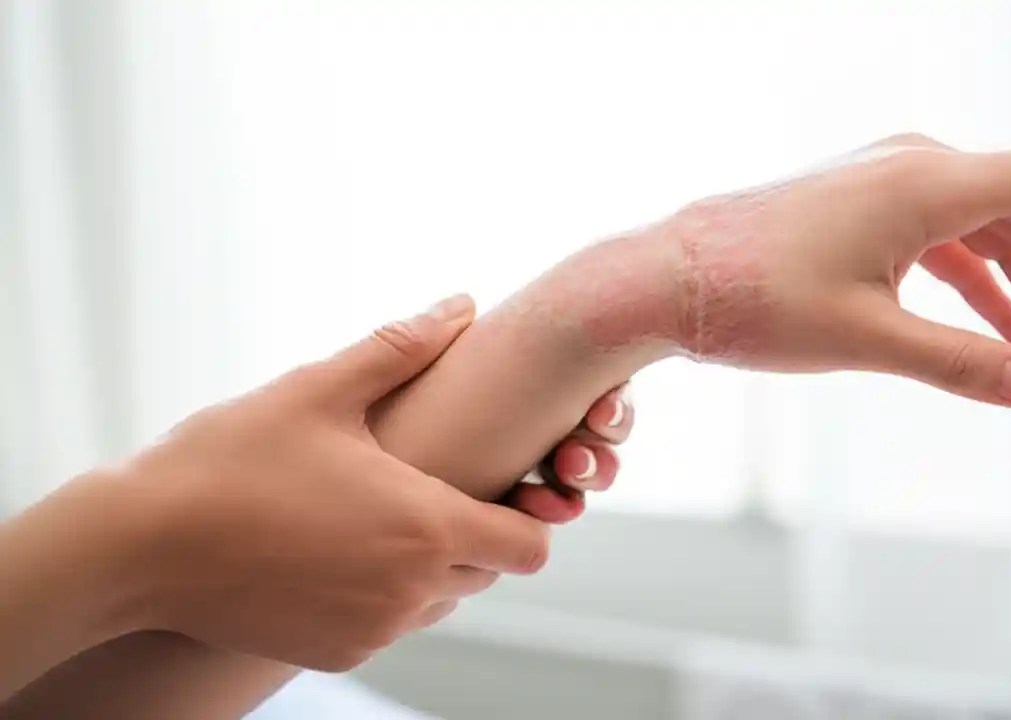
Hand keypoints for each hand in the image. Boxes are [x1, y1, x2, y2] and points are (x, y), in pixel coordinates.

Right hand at [104, 294, 616, 671]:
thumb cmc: (231, 459)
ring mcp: (373, 630)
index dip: (525, 515)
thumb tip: (461, 304)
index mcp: (425, 526)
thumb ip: (401, 347)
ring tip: (371, 515)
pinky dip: (379, 596)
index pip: (529, 547)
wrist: (139, 546)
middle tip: (421, 487)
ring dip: (426, 566)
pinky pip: (388, 627)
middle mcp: (410, 591)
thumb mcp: (318, 390)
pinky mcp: (334, 654)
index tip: (495, 483)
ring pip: (438, 602)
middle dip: (472, 533)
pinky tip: (333, 552)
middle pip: (487, 572)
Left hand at [661, 131, 1010, 405]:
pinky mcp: (870, 210)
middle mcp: (920, 169)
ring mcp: (893, 185)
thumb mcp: (863, 340)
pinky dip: (988, 287)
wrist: (666, 279)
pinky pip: (955, 242)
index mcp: (929, 185)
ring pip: (1000, 231)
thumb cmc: (751, 302)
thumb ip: (959, 363)